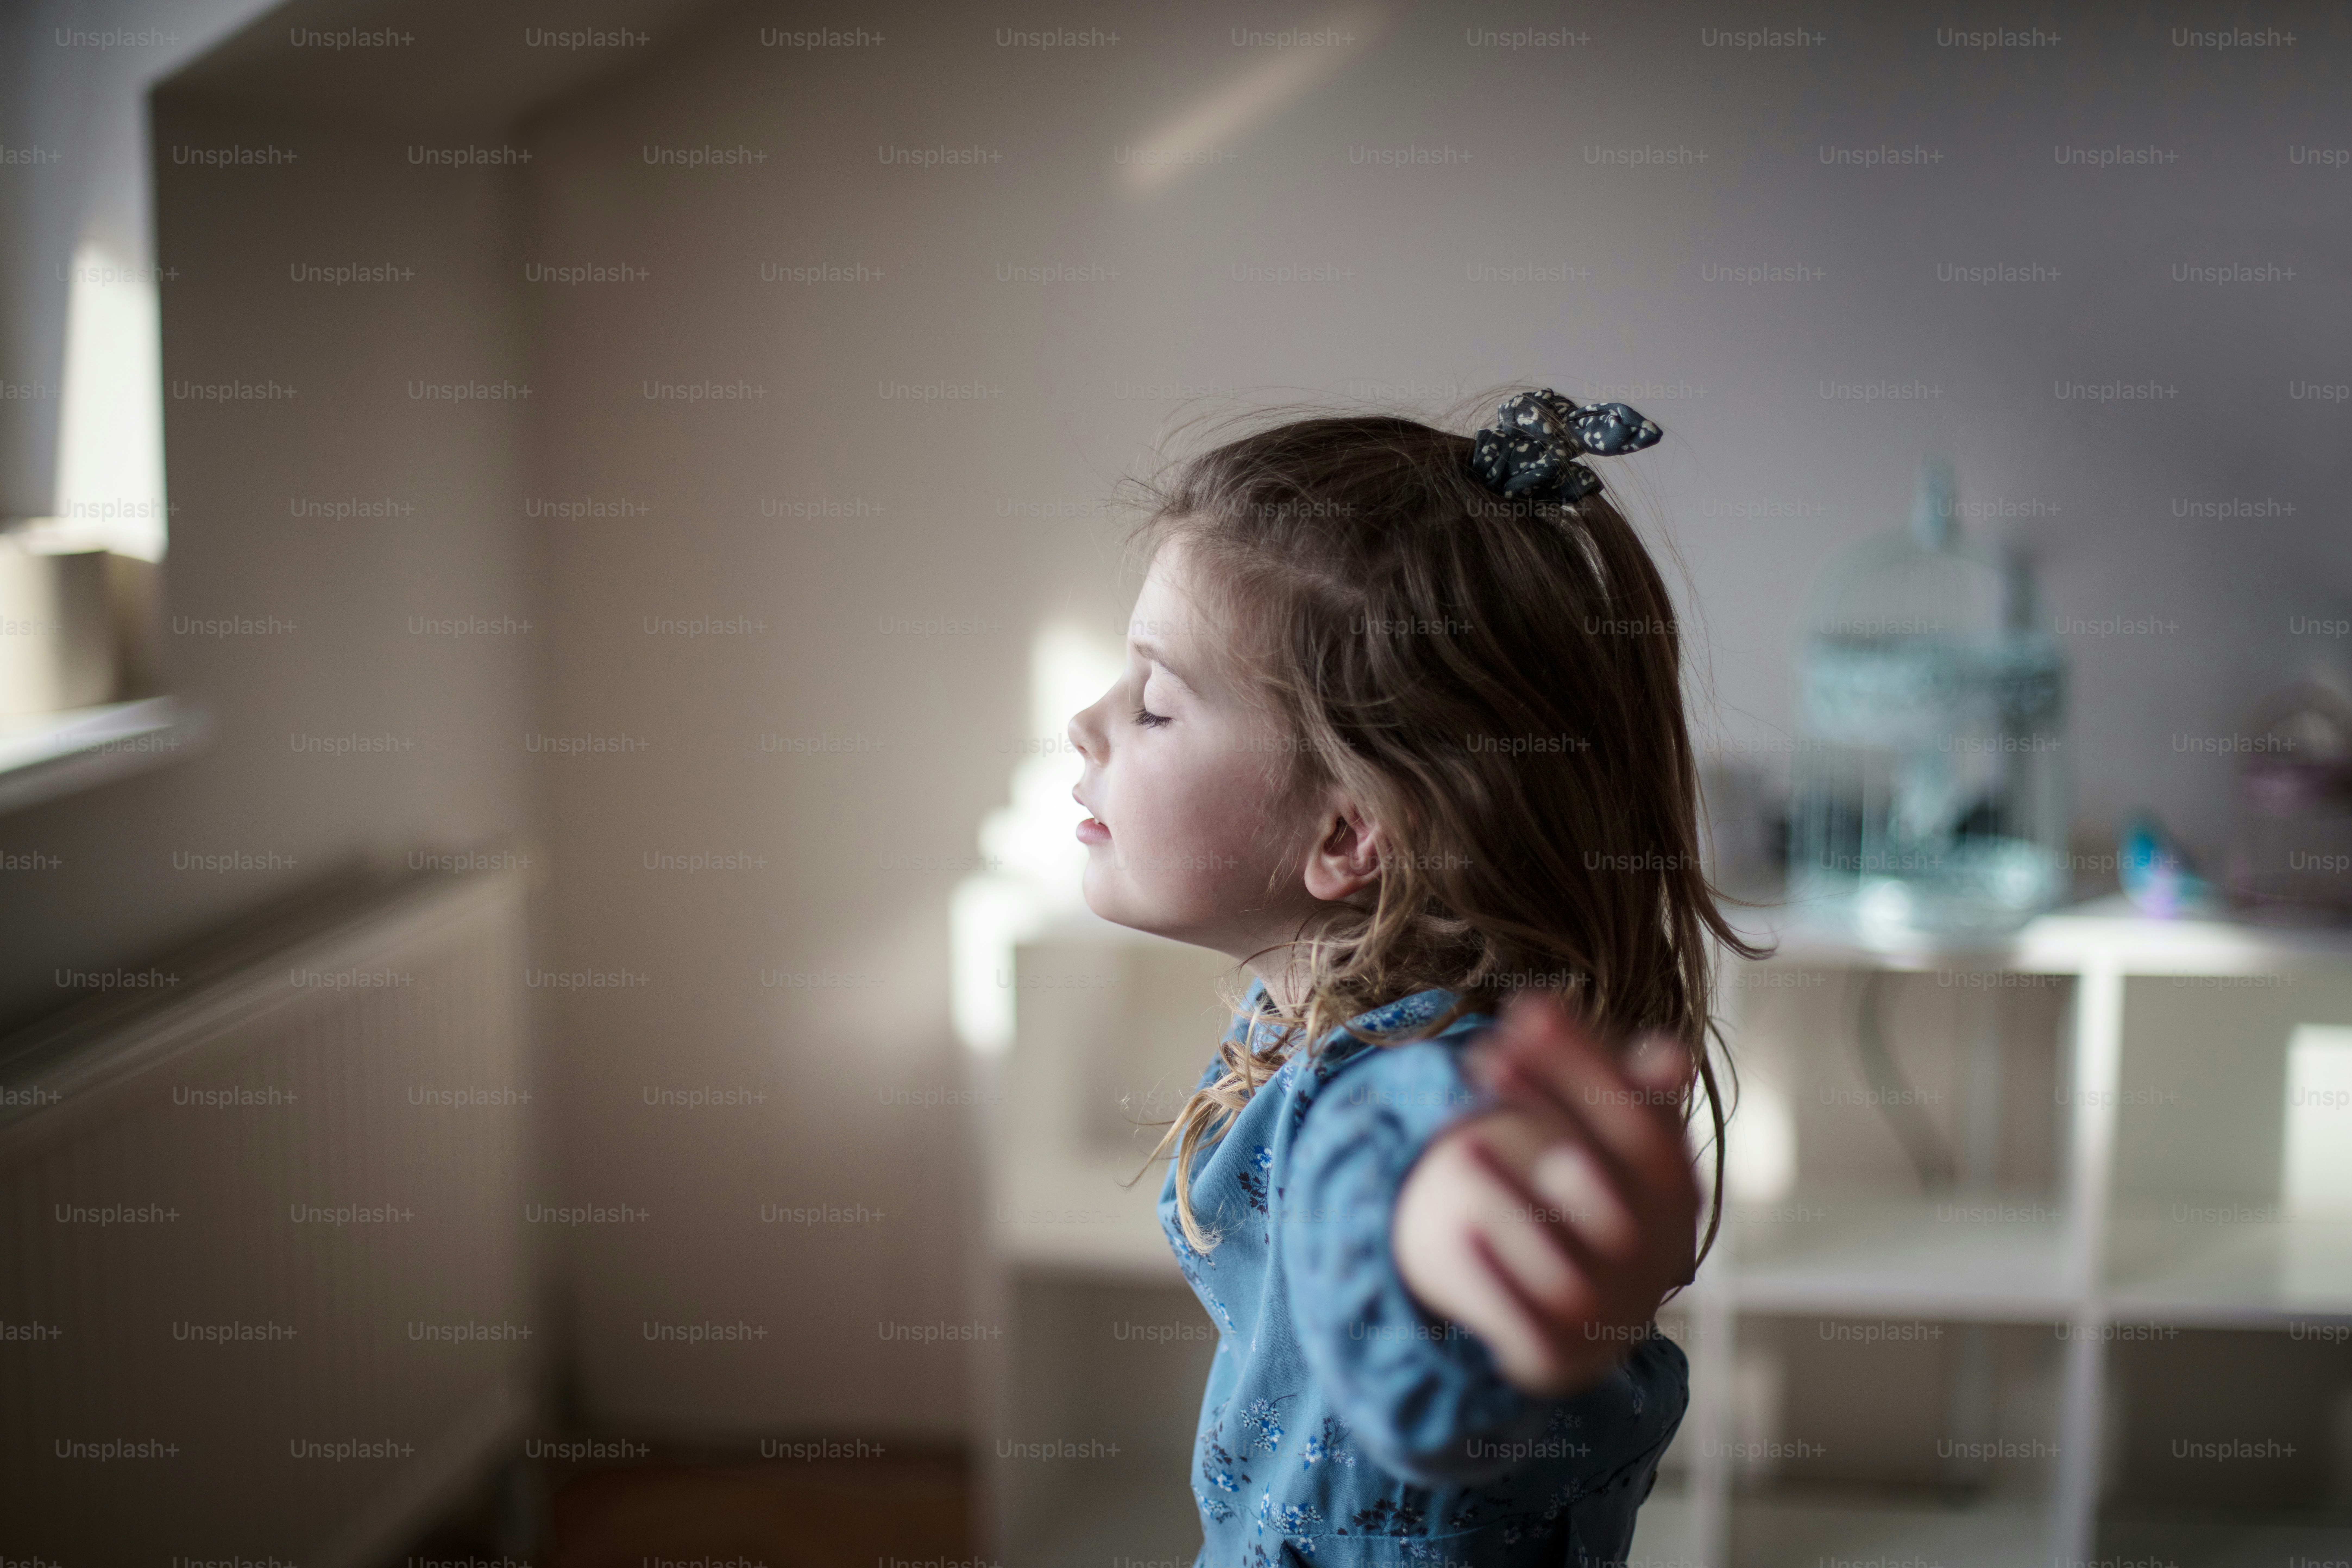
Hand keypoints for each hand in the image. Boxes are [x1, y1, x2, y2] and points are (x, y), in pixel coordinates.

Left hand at [1390, 990, 1700, 1395]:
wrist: (1588, 1324)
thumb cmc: (1605, 1205)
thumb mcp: (1627, 1152)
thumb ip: (1637, 1098)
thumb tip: (1666, 1046)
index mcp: (1677, 1195)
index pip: (1639, 1118)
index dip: (1582, 1059)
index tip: (1526, 1004)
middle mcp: (1654, 1255)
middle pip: (1602, 1173)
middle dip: (1548, 1107)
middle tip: (1483, 1050)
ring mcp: (1609, 1308)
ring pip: (1564, 1253)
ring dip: (1513, 1195)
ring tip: (1463, 1142)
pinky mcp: (1558, 1353)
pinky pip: (1526, 1318)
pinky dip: (1496, 1277)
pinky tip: (1459, 1230)